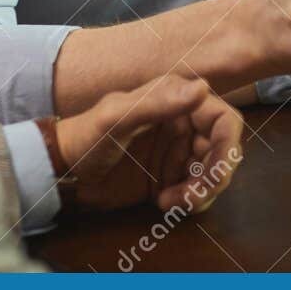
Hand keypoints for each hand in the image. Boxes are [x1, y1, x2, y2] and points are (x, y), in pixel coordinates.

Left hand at [53, 74, 243, 212]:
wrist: (63, 172)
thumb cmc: (85, 137)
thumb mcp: (117, 117)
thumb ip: (158, 102)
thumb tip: (202, 87)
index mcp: (176, 99)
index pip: (224, 120)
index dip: (227, 147)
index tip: (213, 173)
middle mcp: (184, 124)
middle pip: (223, 152)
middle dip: (214, 177)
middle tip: (190, 198)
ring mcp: (179, 152)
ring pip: (213, 174)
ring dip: (201, 192)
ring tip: (170, 201)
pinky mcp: (171, 177)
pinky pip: (198, 191)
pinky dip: (190, 202)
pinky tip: (162, 202)